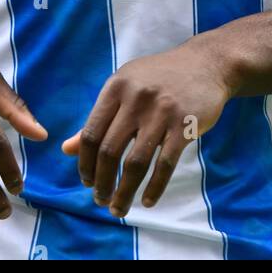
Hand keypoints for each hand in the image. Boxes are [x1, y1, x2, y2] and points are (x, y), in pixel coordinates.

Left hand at [61, 39, 230, 217]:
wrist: (205, 64)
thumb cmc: (158, 78)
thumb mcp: (125, 88)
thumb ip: (99, 118)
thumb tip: (66, 150)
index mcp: (116, 87)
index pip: (91, 133)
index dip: (85, 163)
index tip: (86, 182)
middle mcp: (135, 98)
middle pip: (109, 150)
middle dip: (102, 182)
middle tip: (100, 200)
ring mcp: (161, 112)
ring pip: (136, 162)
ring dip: (124, 191)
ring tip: (119, 208)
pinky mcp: (184, 125)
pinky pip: (165, 164)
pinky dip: (154, 187)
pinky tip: (147, 201)